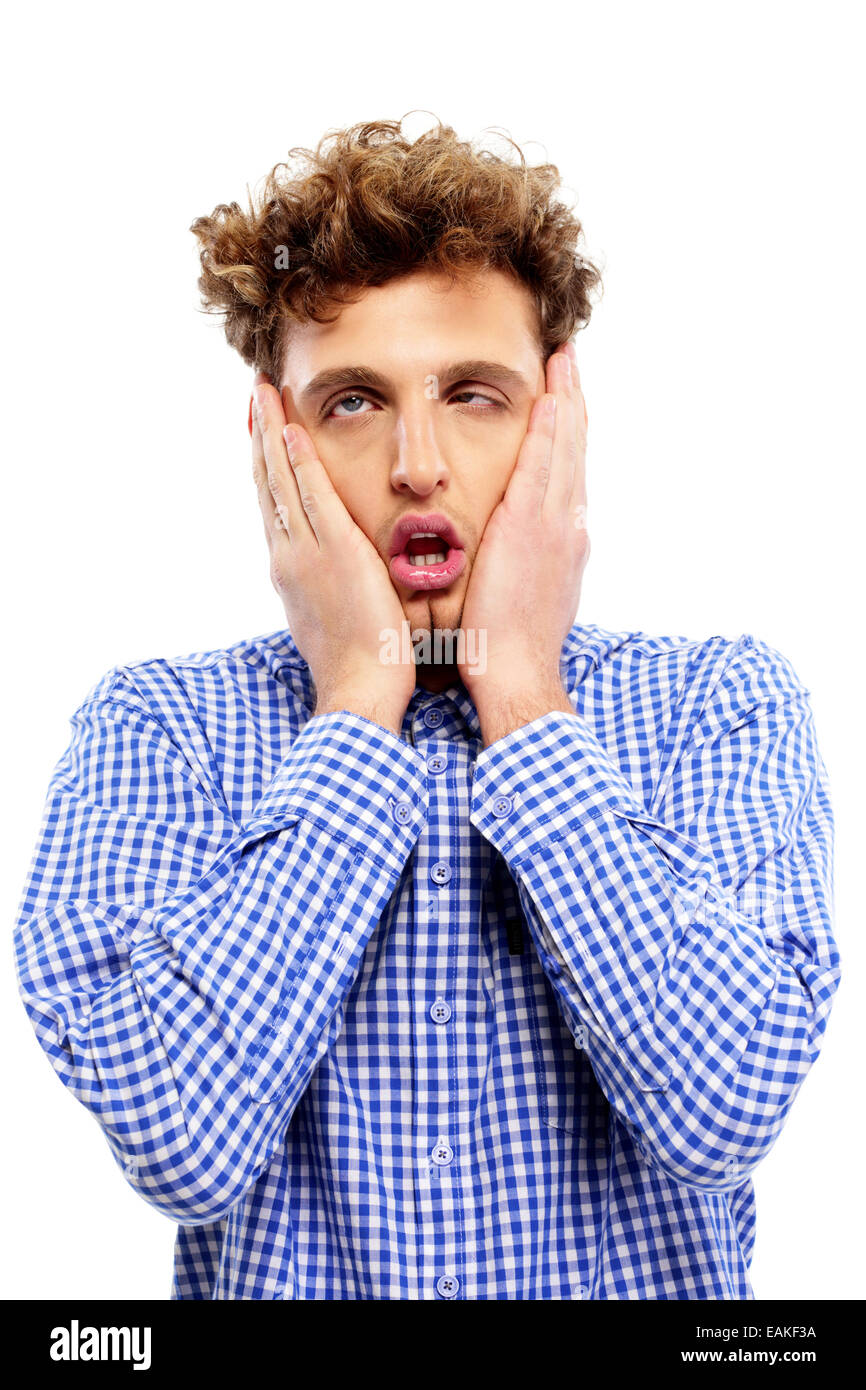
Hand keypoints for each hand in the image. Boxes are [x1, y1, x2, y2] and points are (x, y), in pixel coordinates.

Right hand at [251, 374, 416, 731]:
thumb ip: (332, 588)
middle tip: (253, 394)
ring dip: (271, 433)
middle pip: (266, 483)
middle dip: (259, 436)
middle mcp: (287, 556)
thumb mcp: (334, 619)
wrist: (358, 690)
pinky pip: (312, 495)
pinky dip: (299, 461)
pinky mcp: (333, 552)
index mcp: (289, 571)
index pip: (273, 505)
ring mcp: (305, 552)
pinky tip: (292, 429)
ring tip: (262, 393)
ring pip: (280, 480)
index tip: (261, 431)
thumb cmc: (358, 666)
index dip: (264, 465)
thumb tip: (340, 575)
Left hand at [457, 342, 588, 701]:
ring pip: (565, 449)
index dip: (567, 430)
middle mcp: (568, 526)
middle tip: (568, 358)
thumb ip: (525, 563)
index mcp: (564, 541)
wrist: (517, 674)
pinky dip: (550, 432)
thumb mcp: (525, 596)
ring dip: (565, 401)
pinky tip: (548, 400)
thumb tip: (516, 549)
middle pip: (574, 450)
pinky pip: (542, 469)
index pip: (567, 472)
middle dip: (573, 401)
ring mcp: (554, 527)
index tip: (562, 397)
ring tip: (563, 359)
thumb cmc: (509, 647)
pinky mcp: (529, 531)